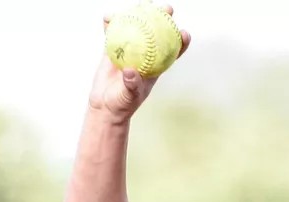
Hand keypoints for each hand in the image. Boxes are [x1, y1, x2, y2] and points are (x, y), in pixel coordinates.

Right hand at [89, 8, 191, 122]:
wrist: (105, 105)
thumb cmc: (122, 104)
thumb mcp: (129, 96)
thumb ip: (131, 84)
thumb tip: (131, 71)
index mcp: (155, 66)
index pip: (173, 52)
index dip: (181, 41)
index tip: (183, 33)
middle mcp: (145, 54)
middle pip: (158, 33)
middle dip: (164, 19)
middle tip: (166, 8)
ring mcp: (130, 49)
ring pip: (136, 28)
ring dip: (138, 14)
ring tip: (139, 5)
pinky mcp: (113, 48)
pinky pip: (113, 33)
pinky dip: (111, 24)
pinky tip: (108, 18)